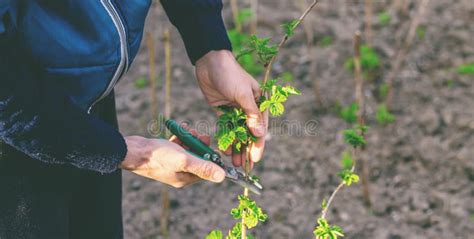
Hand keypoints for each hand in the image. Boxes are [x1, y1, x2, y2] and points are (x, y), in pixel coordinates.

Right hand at [120, 135, 225, 187]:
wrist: (132, 150)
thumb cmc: (157, 156)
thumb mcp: (184, 160)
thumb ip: (203, 167)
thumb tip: (222, 177)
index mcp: (184, 178)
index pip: (206, 170)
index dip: (211, 157)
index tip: (212, 146)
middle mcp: (179, 173)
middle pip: (197, 158)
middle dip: (200, 145)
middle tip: (201, 135)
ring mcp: (171, 164)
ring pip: (188, 150)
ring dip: (190, 139)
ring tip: (189, 131)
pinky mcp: (164, 155)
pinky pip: (177, 146)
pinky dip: (180, 137)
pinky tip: (180, 130)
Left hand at [195, 50, 266, 167]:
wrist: (210, 62)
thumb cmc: (230, 74)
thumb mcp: (242, 94)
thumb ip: (251, 114)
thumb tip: (260, 133)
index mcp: (259, 103)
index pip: (260, 127)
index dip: (258, 144)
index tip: (255, 158)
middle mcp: (249, 108)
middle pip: (250, 133)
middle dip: (247, 150)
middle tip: (244, 166)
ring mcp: (236, 110)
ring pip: (238, 133)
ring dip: (237, 147)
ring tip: (234, 162)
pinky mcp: (223, 111)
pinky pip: (226, 128)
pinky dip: (226, 139)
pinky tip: (225, 150)